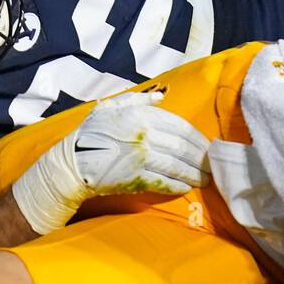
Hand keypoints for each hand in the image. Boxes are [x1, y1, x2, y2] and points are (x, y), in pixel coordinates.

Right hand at [72, 91, 210, 194]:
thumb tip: (162, 96)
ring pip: (177, 165)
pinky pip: (164, 181)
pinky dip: (178, 185)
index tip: (206, 147)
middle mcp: (144, 134)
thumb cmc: (92, 132)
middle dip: (200, 158)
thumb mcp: (112, 106)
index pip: (180, 126)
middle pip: (182, 147)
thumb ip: (138, 99)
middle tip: (211, 166)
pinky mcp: (135, 177)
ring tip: (205, 179)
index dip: (197, 138)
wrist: (72, 163)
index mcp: (141, 115)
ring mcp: (140, 157)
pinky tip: (186, 187)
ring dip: (194, 173)